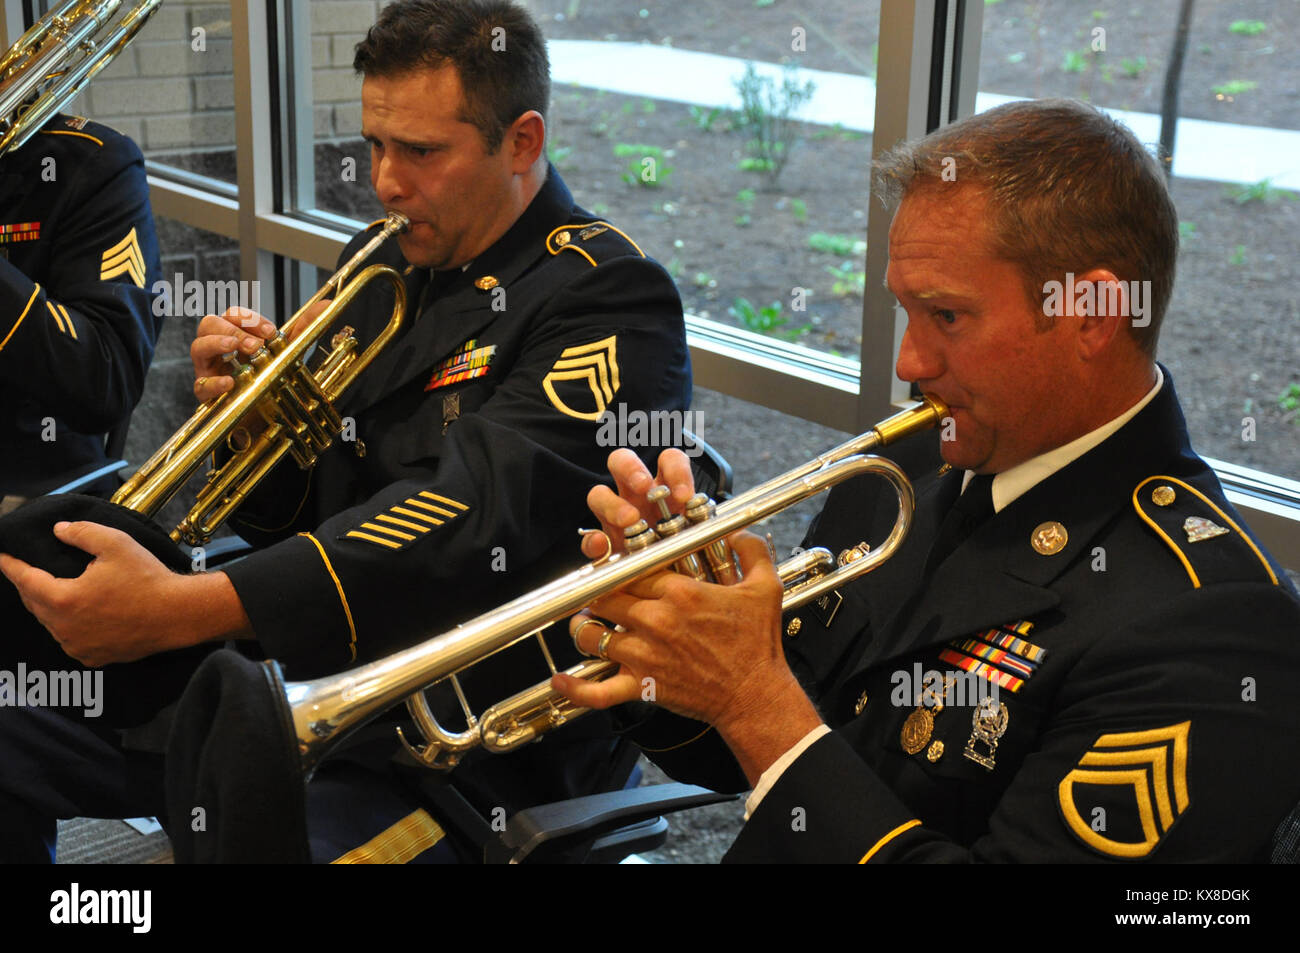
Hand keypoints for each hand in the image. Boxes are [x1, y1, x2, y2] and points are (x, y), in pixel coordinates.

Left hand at [0, 521, 245, 665]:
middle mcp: (64, 628)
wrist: (179, 614)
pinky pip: (70, 639)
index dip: (10, 565)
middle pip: (34, 603)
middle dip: (30, 585)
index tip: (1, 556)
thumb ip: (82, 532)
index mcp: (64, 599)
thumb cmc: (149, 579)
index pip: (24, 579)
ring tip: (61, 591)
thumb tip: (58, 530)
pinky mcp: (93, 657)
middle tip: (32, 570)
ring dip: (50, 606)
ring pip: (51, 623)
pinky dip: (69, 625)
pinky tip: (83, 614)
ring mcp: (78, 646)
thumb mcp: (116, 543)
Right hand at [189, 302, 329, 402]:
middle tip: (256, 344)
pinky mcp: (208, 396)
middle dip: (233, 329)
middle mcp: (218, 350)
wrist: (269, 416)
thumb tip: (325, 304)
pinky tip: (230, 383)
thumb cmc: (272, 378)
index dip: (250, 319)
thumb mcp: (290, 352)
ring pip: (198, 348)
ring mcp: (209, 371)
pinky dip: (214, 383)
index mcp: (235, 335)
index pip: (233, 315)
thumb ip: (304, 328)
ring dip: (217, 344)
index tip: (272, 332)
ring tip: (237, 349)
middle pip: (209, 324)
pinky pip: (201, 385)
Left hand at [559, 517, 823, 782]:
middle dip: (597, 592)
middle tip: (598, 592)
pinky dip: (575, 687)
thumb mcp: (765, 587)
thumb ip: (751, 550)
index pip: (632, 567)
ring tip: (585, 624)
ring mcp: (644, 654)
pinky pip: (598, 690)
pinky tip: (560, 680)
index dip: (621, 565)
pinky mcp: (642, 686)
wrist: (755, 695)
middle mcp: (656, 619)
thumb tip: (737, 528)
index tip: (618, 567)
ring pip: (593, 635)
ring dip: (584, 629)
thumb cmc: (758, 643)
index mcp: (680, 592)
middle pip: (604, 595)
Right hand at [580, 448, 697, 559]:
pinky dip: (593, 541)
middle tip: (644, 486)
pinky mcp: (603, 546)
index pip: (668, 460)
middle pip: (622, 461)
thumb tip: (696, 507)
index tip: (684, 495)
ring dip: (612, 504)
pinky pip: (590, 539)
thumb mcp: (701, 534)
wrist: (671, 586)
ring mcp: (615, 518)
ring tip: (630, 520)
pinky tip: (603, 545)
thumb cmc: (688, 550)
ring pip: (599, 495)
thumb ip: (701, 521)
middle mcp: (636, 496)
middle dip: (631, 469)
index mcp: (664, 487)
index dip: (676, 470)